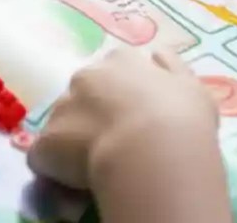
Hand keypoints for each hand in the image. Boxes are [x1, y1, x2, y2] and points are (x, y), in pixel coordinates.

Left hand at [27, 47, 218, 191]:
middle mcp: (85, 76)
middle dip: (92, 114)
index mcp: (120, 61)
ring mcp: (61, 107)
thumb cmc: (181, 118)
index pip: (113, 71)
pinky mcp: (46, 141)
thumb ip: (171, 68)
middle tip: (114, 141)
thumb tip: (156, 55)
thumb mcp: (191, 86)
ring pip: (62, 123)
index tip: (131, 116)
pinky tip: (76, 180)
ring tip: (95, 164)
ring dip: (73, 140)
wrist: (153, 150)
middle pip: (82, 94)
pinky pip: (45, 155)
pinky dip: (56, 168)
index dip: (119, 95)